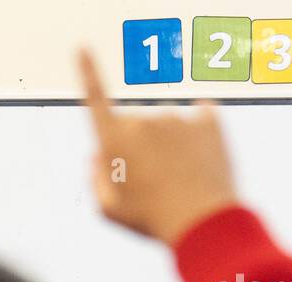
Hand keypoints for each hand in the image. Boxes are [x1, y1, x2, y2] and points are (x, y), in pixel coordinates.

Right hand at [79, 49, 237, 245]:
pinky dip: (196, 137)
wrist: (203, 223)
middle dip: (137, 146)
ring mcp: (178, 118)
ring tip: (178, 179)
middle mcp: (144, 120)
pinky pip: (199, 120)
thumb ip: (95, 180)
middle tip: (150, 183)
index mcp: (114, 140)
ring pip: (166, 125)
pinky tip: (198, 161)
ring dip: (168, 145)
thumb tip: (96, 156)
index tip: (83, 47)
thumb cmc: (151, 219)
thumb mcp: (110, 209)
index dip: (88, 72)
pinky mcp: (208, 121)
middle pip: (134, 125)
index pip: (96, 98)